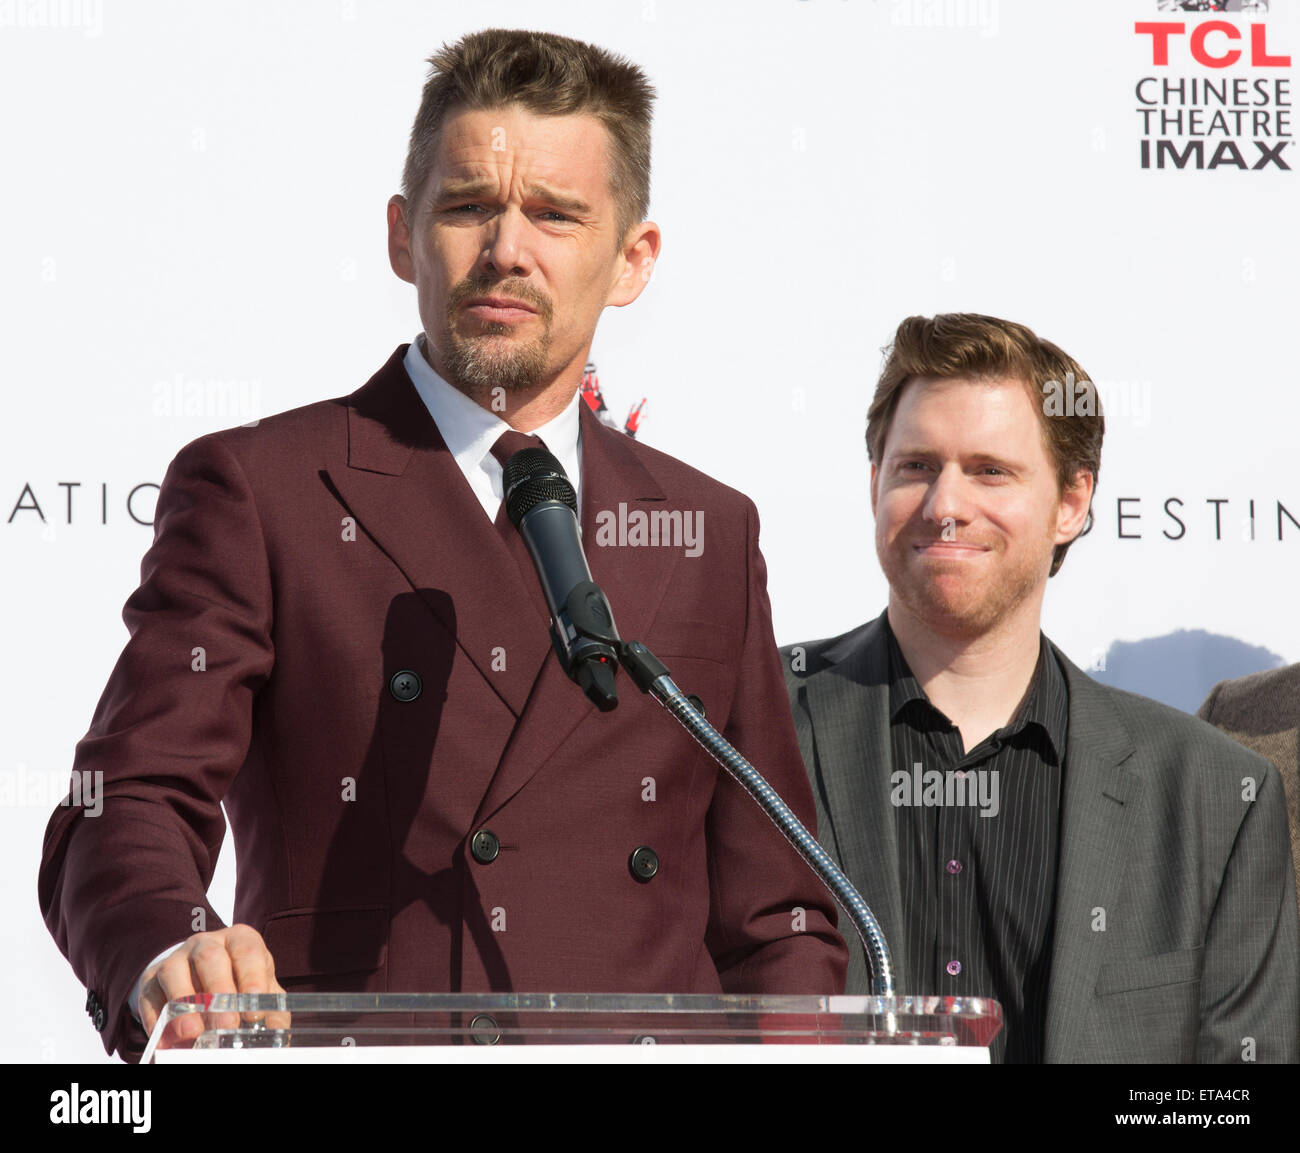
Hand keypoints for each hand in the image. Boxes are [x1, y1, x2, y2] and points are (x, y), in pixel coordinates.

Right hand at [138, 924, 287, 1045]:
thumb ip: (272, 1009)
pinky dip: (156, 1020)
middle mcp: (206, 943)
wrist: (201, 976)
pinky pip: (150, 995)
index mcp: (239, 940)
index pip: (247, 950)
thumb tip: (277, 1032)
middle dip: (218, 991)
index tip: (255, 1012)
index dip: (252, 978)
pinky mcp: (151, 980)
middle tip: (227, 1024)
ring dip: (183, 1003)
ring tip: (193, 1032)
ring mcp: (176, 958)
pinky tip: (165, 1041)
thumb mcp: (260, 990)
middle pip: (209, 957)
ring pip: (174, 971)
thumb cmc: (239, 982)